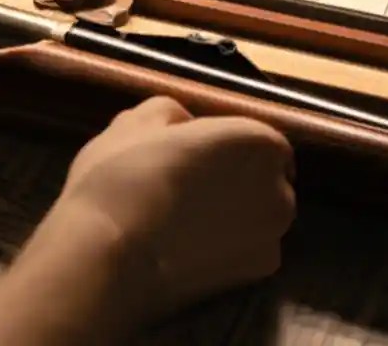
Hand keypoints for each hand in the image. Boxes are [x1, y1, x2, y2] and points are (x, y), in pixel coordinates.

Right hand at [50, 96, 295, 322]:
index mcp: (255, 140)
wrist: (108, 256)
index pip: (255, 137)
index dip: (224, 144)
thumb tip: (182, 125)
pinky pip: (248, 249)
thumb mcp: (134, 123)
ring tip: (185, 220)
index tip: (192, 155)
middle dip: (236, 179)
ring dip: (234, 213)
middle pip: (265, 177)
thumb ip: (172, 114)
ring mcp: (274, 235)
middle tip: (188, 187)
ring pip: (258, 216)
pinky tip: (190, 247)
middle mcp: (279, 186)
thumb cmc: (121, 177)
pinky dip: (228, 247)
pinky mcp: (258, 273)